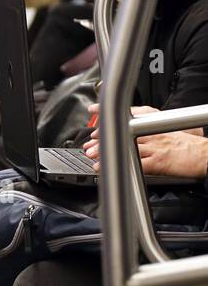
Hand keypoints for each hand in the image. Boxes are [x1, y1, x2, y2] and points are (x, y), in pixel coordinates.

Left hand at [84, 105, 207, 178]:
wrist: (205, 155)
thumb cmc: (189, 146)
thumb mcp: (168, 132)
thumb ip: (151, 131)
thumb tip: (135, 135)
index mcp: (155, 125)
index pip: (127, 117)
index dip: (109, 118)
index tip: (95, 121)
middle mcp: (153, 133)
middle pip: (122, 131)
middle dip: (103, 137)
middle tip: (89, 143)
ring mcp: (155, 147)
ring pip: (124, 146)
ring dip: (106, 151)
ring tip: (91, 155)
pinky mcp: (159, 161)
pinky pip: (134, 163)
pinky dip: (119, 165)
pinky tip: (109, 168)